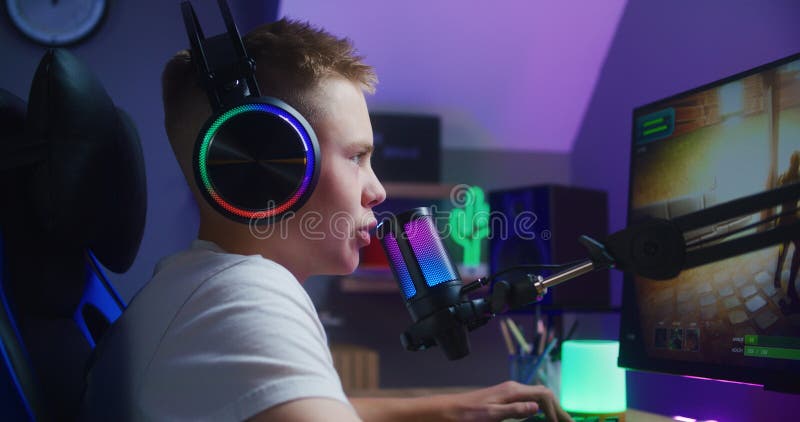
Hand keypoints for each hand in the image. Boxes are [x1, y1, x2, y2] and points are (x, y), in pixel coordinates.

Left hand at [440, 381, 571, 421]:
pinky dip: (540, 410)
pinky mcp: (505, 399)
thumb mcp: (491, 415)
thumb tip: (536, 407)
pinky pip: (528, 402)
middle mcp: (513, 388)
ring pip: (537, 398)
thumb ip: (514, 410)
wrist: (448, 411)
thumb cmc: (467, 414)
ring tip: (560, 421)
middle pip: (543, 395)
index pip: (544, 395)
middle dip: (558, 409)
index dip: (555, 410)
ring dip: (550, 410)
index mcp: (513, 390)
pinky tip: (542, 418)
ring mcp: (509, 393)